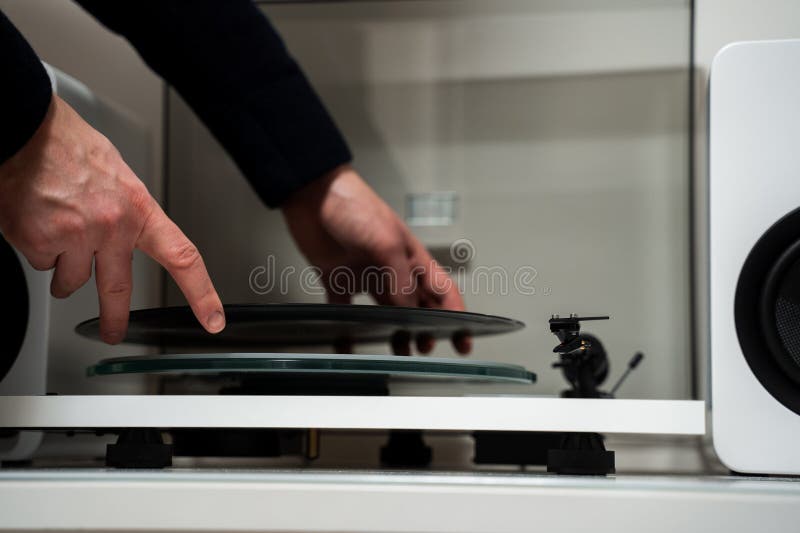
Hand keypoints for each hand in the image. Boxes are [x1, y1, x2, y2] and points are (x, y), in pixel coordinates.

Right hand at [0, 95, 224, 343]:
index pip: (182, 258)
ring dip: (61, 267)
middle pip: (117, 290)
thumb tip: (124, 233)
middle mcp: (112, 228)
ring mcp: (75, 237)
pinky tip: (35, 221)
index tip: (212, 318)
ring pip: (70, 280)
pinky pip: (40, 263)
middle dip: (114, 319)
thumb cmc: (68, 146)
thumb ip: (125, 212)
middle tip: (113, 331)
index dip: (201, 293)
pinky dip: (37, 249)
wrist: (25, 130)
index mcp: (138, 210)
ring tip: (54, 232)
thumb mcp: (116, 177)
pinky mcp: (39, 242)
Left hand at [282, 164, 470, 354]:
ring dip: (393, 333)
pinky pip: (345, 311)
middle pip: (417, 307)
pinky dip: (346, 330)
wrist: (312, 194)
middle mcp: (392, 269)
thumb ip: (401, 282)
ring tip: (397, 353)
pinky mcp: (338, 279)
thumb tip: (409, 315)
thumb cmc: (354, 206)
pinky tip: (348, 345)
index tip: (463, 339)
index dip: (457, 316)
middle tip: (426, 350)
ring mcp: (366, 275)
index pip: (443, 292)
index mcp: (412, 258)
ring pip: (386, 313)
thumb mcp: (386, 243)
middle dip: (427, 330)